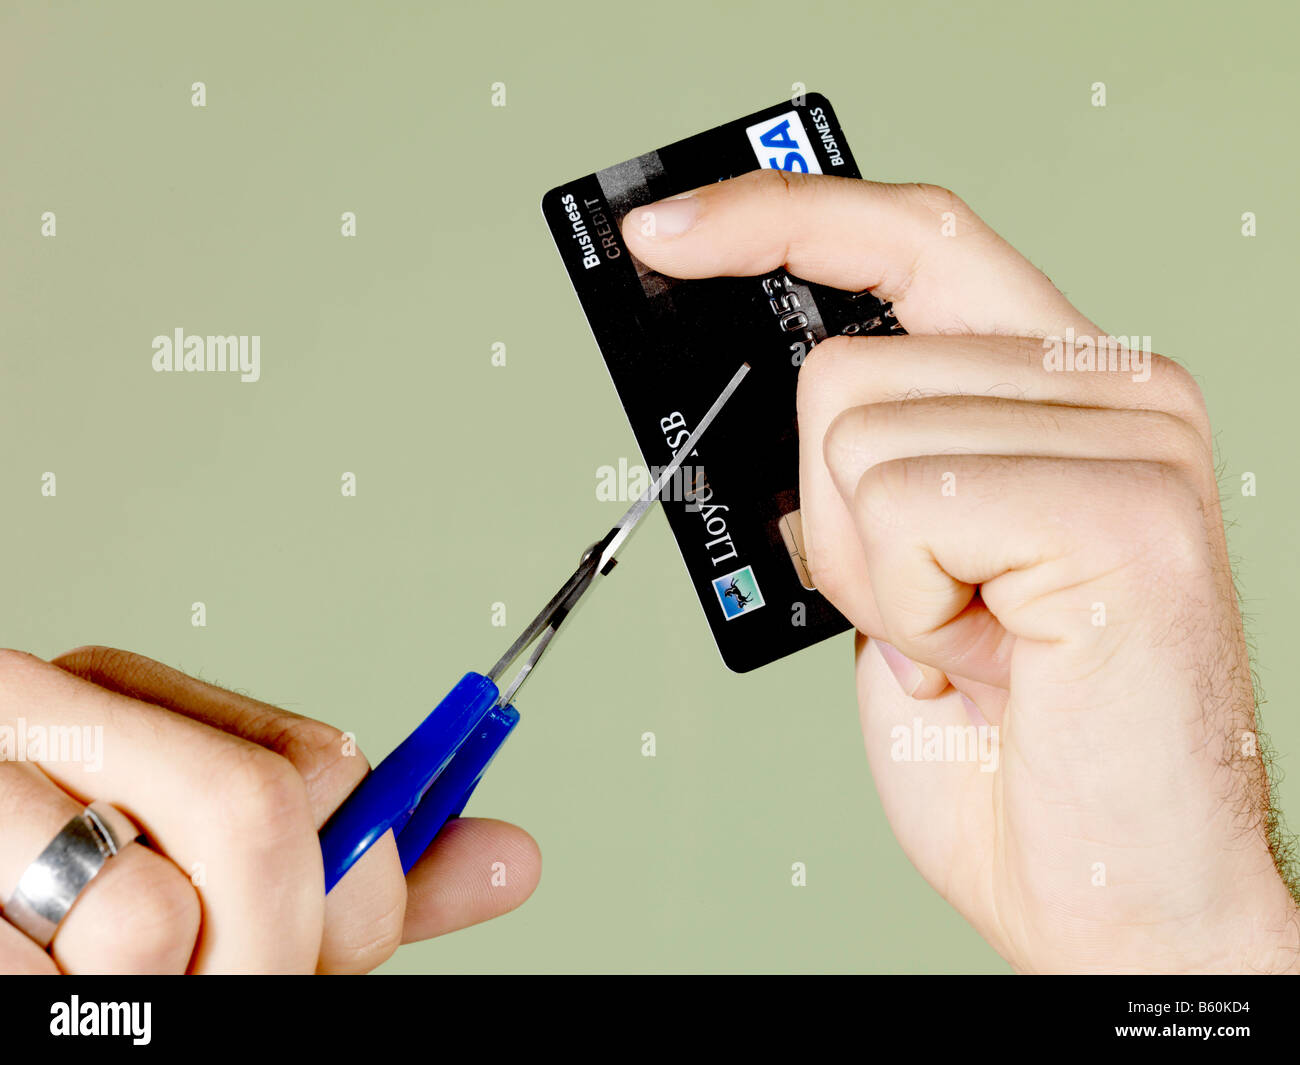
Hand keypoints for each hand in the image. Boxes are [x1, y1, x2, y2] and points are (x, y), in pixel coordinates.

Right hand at [0, 647, 539, 972]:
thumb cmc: (98, 923)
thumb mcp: (246, 890)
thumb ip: (364, 878)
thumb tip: (516, 860)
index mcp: (149, 700)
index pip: (325, 766)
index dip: (357, 887)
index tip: (329, 943)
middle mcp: (59, 711)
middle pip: (259, 816)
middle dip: (276, 948)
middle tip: (240, 983)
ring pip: (148, 913)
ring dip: (161, 991)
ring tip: (110, 981)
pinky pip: (40, 978)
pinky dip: (70, 1012)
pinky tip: (39, 978)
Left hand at [623, 170, 1299, 972]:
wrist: (1117, 888)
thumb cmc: (1015, 747)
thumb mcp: (911, 573)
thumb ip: (873, 464)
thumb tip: (781, 415)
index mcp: (1062, 390)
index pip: (911, 240)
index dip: (777, 219)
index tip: (667, 231)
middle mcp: (1113, 391)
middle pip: (842, 366)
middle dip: (834, 518)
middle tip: (928, 611)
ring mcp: (1130, 437)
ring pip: (853, 437)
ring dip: (876, 576)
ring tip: (971, 641)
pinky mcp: (1121, 505)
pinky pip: (901, 507)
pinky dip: (906, 609)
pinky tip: (991, 659)